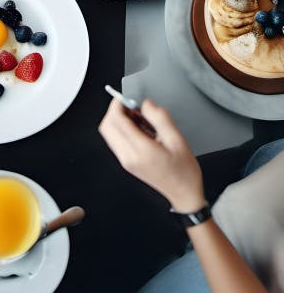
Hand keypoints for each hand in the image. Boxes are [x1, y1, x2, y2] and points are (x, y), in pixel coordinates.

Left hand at [98, 97, 204, 212]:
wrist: (184, 194)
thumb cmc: (184, 171)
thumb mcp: (178, 140)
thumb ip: (160, 118)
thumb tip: (146, 104)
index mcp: (142, 151)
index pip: (118, 121)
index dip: (119, 105)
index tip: (126, 98)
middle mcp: (129, 156)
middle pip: (107, 126)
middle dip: (115, 112)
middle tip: (131, 107)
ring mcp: (125, 161)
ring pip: (108, 133)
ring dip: (118, 121)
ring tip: (139, 120)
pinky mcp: (126, 162)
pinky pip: (115, 140)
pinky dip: (121, 130)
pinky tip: (138, 130)